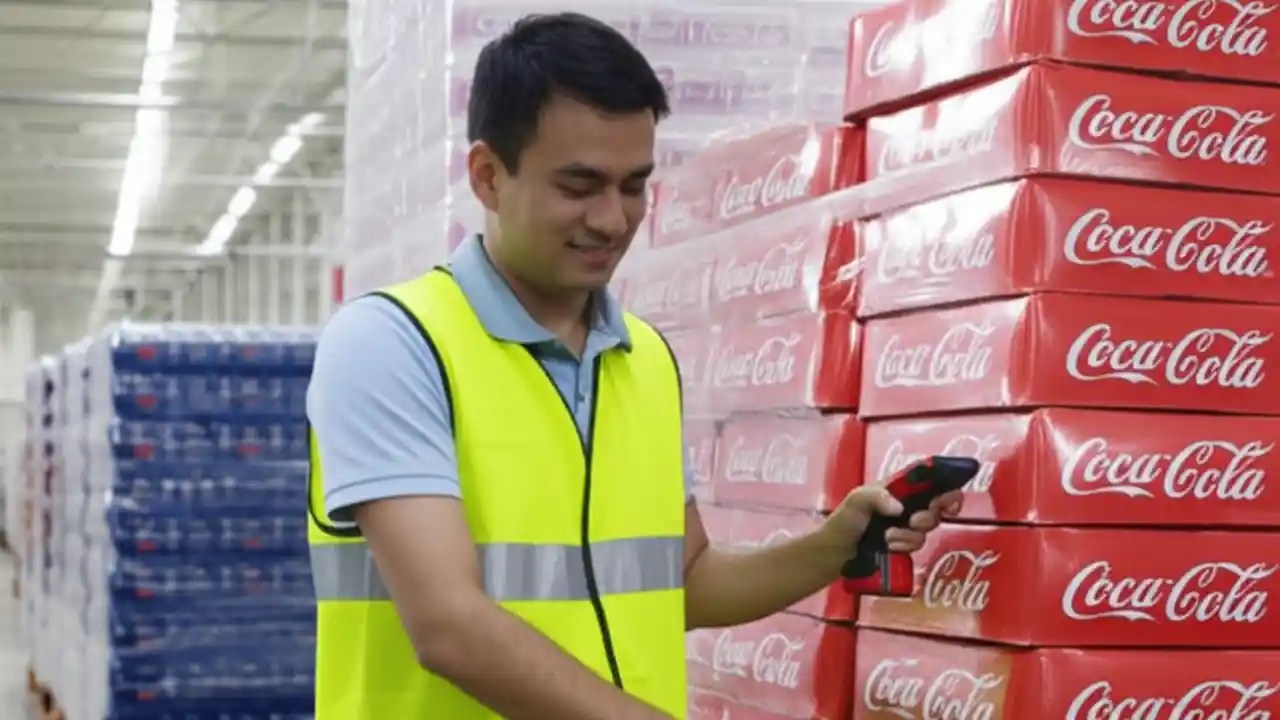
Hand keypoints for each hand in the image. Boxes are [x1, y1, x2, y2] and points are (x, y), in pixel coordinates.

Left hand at [821, 484, 963, 555]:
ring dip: (909, 534)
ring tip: (888, 538)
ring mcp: (908, 525)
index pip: (930, 480)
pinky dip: (904, 546)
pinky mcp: (906, 544)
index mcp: (899, 488)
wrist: (836, 552)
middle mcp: (908, 504)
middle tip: (915, 521)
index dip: (946, 485)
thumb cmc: (845, 520)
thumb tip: (899, 509)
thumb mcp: (858, 500)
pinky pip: (918, 544)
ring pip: (928, 528)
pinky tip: (889, 547)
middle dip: (931, 514)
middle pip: (938, 504)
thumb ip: (877, 497)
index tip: (949, 498)